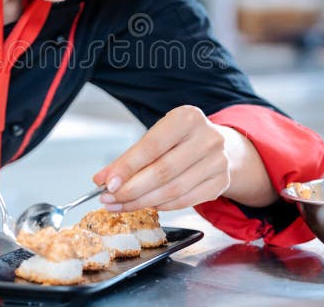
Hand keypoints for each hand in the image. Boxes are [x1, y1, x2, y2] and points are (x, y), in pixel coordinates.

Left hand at [93, 105, 275, 211]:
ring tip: (119, 205)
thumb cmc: (180, 139)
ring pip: (172, 190)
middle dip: (130, 189)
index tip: (107, 182)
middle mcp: (207, 138)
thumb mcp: (157, 136)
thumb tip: (103, 179)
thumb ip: (130, 157)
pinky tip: (145, 205)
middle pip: (162, 172)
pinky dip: (160, 206)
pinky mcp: (220, 183)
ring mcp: (217, 162)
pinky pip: (184, 201)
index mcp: (188, 118)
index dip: (127, 167)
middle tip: (108, 198)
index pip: (152, 146)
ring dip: (141, 202)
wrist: (218, 145)